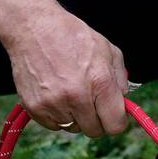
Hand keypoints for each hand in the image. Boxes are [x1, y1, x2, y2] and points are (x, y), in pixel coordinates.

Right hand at [2, 3, 129, 137]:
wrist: (34, 27)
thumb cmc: (72, 35)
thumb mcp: (107, 49)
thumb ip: (119, 78)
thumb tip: (123, 101)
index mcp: (100, 82)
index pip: (115, 125)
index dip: (116, 121)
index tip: (112, 114)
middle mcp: (77, 97)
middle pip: (94, 131)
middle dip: (96, 119)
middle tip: (90, 100)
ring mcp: (54, 104)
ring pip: (73, 128)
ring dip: (75, 116)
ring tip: (70, 91)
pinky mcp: (35, 107)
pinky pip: (53, 125)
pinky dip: (56, 114)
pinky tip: (55, 93)